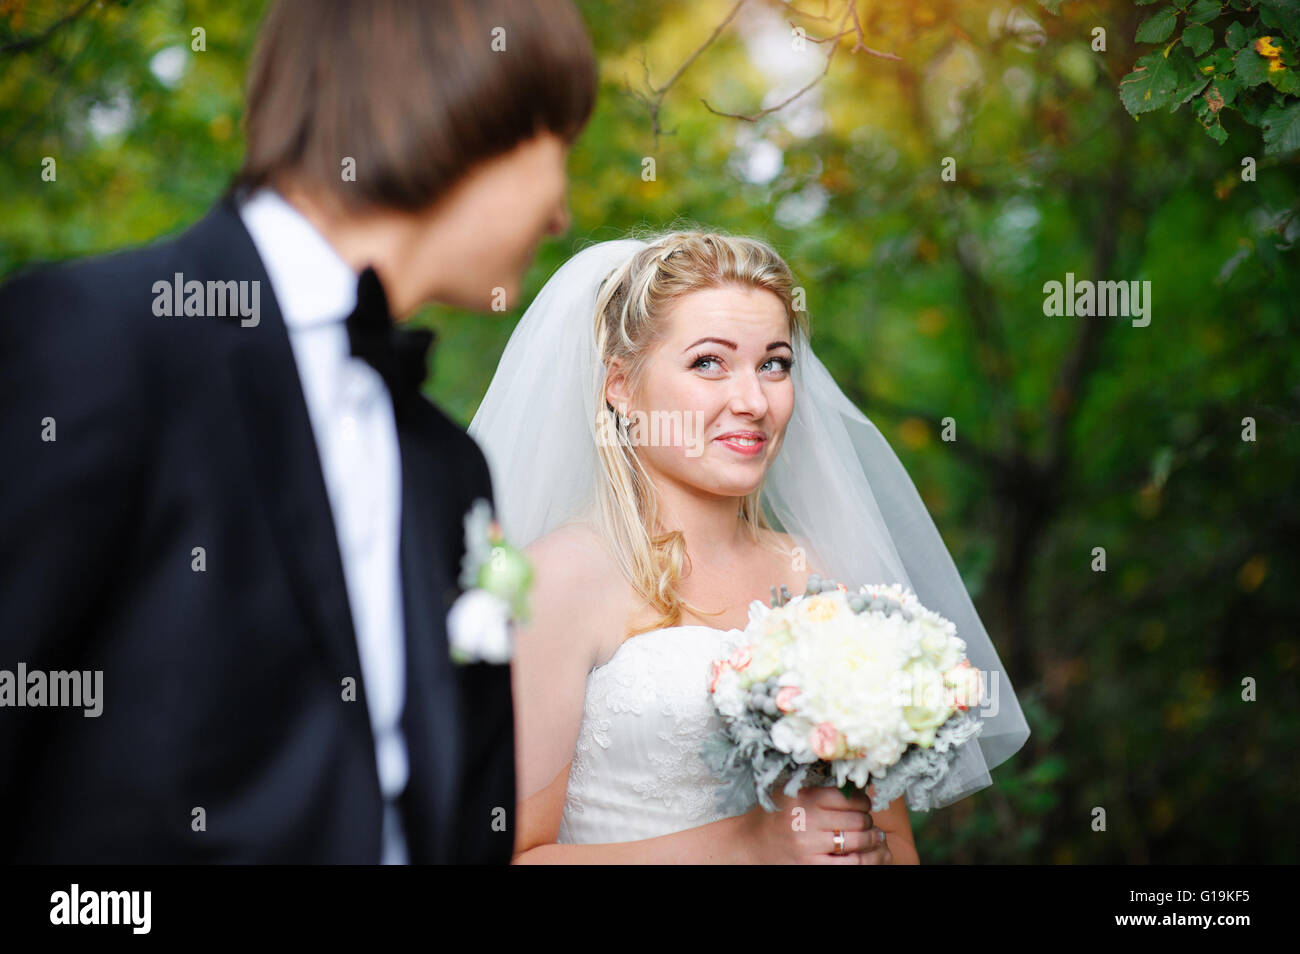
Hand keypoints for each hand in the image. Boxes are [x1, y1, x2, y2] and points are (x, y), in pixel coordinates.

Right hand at [735, 786, 891, 864]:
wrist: (752, 843)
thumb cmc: (777, 815)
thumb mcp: (793, 791)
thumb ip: (819, 784)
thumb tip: (857, 783)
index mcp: (803, 796)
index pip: (848, 796)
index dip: (862, 801)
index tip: (863, 804)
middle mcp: (805, 818)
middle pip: (856, 818)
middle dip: (867, 820)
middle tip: (866, 821)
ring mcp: (808, 844)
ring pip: (857, 840)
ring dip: (870, 839)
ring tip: (870, 837)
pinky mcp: (810, 865)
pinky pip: (850, 863)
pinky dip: (863, 858)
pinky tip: (862, 853)